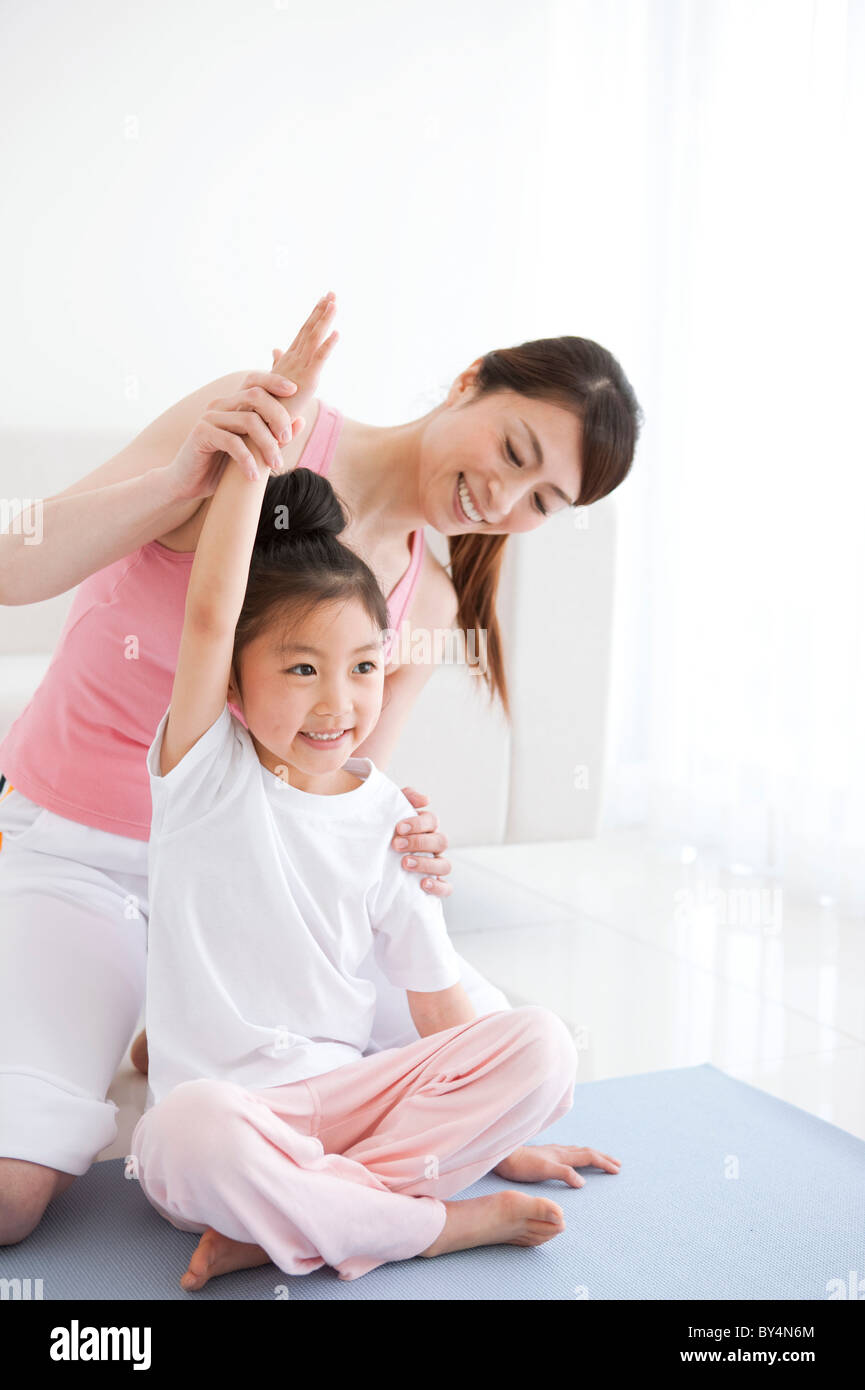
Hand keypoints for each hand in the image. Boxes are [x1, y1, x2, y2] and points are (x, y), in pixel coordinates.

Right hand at [166, 371, 301, 498]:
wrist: (189, 483)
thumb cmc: (223, 466)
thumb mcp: (254, 450)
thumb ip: (275, 435)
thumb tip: (301, 420)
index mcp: (233, 404)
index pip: (254, 380)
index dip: (274, 380)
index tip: (294, 390)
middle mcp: (221, 405)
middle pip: (255, 396)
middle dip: (277, 416)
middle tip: (286, 440)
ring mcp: (210, 418)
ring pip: (248, 420)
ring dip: (267, 444)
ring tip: (275, 465)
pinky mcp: (201, 434)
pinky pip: (232, 442)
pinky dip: (247, 460)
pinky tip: (253, 476)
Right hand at [270, 290, 338, 427]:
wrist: (256, 431)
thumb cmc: (264, 414)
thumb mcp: (274, 385)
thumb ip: (277, 366)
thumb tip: (276, 350)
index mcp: (288, 363)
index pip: (302, 335)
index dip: (313, 317)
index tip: (323, 301)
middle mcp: (291, 362)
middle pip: (308, 331)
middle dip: (320, 312)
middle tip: (332, 293)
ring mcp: (297, 370)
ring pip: (313, 339)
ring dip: (324, 320)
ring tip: (334, 302)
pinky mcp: (305, 382)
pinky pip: (318, 360)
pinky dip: (327, 346)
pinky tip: (337, 333)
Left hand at [392, 787, 452, 896]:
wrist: (368, 861)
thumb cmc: (383, 833)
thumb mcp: (389, 812)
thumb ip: (406, 798)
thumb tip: (425, 800)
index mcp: (425, 828)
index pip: (432, 821)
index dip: (418, 824)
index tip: (398, 828)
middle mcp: (433, 847)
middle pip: (441, 841)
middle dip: (419, 843)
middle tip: (397, 845)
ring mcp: (435, 867)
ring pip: (445, 865)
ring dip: (426, 864)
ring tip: (404, 863)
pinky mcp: (434, 886)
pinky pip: (446, 888)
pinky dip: (438, 886)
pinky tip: (422, 883)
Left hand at [492, 1144, 621, 1186]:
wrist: (505, 1156)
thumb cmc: (523, 1166)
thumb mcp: (545, 1170)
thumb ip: (564, 1173)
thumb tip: (583, 1182)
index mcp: (563, 1155)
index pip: (589, 1157)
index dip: (604, 1163)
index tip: (617, 1170)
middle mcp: (561, 1151)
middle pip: (587, 1152)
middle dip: (603, 1158)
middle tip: (617, 1164)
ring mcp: (554, 1152)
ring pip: (579, 1151)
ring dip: (593, 1155)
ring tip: (601, 1159)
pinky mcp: (547, 1154)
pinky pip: (570, 1153)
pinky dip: (580, 1156)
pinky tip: (575, 1158)